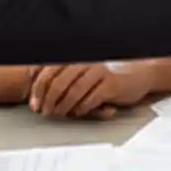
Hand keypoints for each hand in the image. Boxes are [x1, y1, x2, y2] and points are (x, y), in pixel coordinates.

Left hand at [28, 62, 148, 118]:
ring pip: (73, 92)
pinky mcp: (110, 83)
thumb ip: (60, 81)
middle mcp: (84, 60)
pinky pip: (90, 99)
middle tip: (45, 112)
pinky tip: (79, 112)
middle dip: (47, 100)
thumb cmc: (103, 79)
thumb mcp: (80, 77)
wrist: (135, 77)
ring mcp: (98, 70)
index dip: (37, 89)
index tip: (34, 103)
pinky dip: (81, 109)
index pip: (47, 70)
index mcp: (74, 56)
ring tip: (60, 114)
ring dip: (63, 107)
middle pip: (57, 81)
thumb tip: (36, 96)